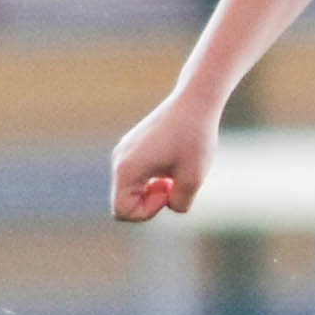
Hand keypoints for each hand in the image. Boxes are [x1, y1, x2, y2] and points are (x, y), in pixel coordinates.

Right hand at [112, 91, 217, 222]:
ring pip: (131, 188)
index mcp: (127, 169)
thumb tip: (169, 204)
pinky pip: (137, 175)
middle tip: (174, 185)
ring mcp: (125, 151)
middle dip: (150, 202)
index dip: (147, 213)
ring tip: (175, 175)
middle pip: (124, 202)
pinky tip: (173, 165)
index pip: (122, 212)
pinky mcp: (134, 145)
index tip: (168, 192)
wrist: (195, 101)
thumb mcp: (193, 179)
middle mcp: (119, 159)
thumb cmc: (195, 138)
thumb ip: (179, 203)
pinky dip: (153, 178)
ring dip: (153, 190)